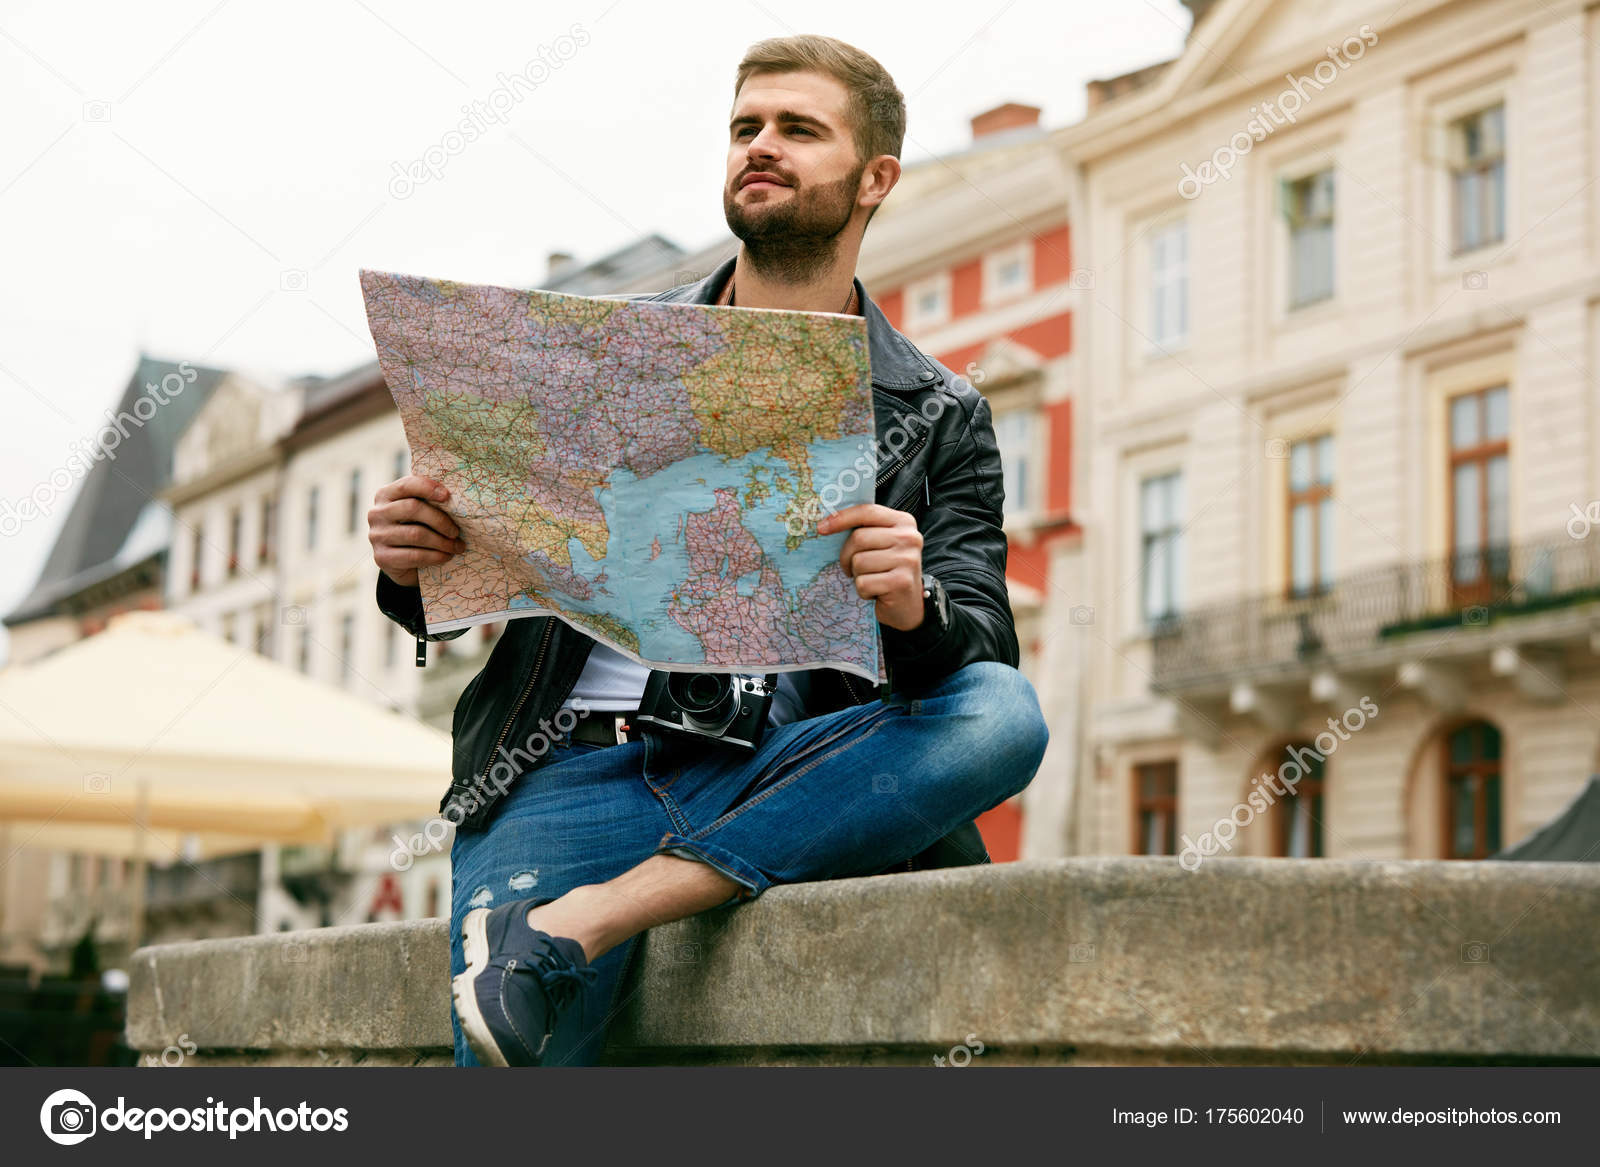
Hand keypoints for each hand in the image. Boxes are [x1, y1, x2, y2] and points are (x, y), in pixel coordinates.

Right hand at [368, 475, 465, 587]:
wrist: (402, 563)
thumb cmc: (416, 529)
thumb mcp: (419, 512)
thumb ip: (428, 501)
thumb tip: (454, 497)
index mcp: (385, 495)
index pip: (405, 485)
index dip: (427, 488)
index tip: (447, 496)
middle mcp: (376, 514)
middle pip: (412, 508)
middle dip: (440, 520)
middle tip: (456, 531)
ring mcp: (377, 536)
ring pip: (415, 534)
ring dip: (442, 541)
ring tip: (457, 546)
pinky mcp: (382, 557)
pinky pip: (414, 555)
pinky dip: (435, 556)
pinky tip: (446, 556)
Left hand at [818, 503, 924, 631]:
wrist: (908, 604)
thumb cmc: (887, 570)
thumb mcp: (882, 543)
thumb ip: (865, 529)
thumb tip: (827, 522)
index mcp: (903, 522)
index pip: (867, 511)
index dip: (841, 518)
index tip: (821, 528)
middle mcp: (909, 538)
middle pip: (859, 538)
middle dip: (847, 556)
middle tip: (851, 567)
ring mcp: (907, 560)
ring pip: (859, 562)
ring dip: (857, 575)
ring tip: (870, 579)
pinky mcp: (901, 582)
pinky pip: (863, 583)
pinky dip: (863, 591)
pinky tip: (876, 592)